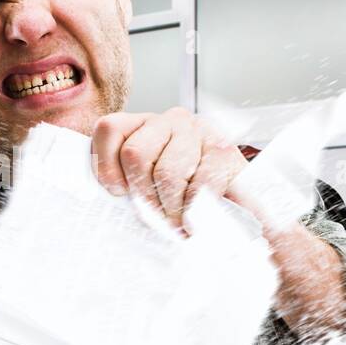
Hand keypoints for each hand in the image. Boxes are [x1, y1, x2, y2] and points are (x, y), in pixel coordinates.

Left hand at [91, 107, 247, 230]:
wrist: (240, 200)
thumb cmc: (183, 193)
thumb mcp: (149, 184)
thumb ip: (127, 184)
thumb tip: (104, 200)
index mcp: (144, 124)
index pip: (110, 128)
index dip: (106, 166)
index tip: (119, 193)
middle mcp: (170, 120)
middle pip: (135, 154)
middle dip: (143, 195)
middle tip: (154, 217)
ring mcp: (198, 131)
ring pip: (167, 172)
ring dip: (169, 207)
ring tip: (175, 224)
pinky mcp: (223, 150)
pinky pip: (199, 183)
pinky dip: (193, 210)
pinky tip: (193, 222)